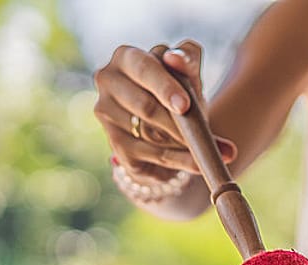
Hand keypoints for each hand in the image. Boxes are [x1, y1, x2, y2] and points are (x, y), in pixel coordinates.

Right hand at [93, 40, 236, 183]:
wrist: (170, 127)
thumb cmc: (178, 90)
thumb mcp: (187, 74)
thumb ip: (188, 58)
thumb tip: (177, 57)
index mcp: (126, 57)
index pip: (144, 69)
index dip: (165, 88)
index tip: (184, 106)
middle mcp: (108, 80)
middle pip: (144, 106)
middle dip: (175, 123)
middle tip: (197, 135)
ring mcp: (106, 113)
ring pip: (149, 133)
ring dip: (179, 143)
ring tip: (201, 147)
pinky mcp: (115, 143)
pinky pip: (151, 155)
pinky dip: (178, 160)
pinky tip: (197, 164)